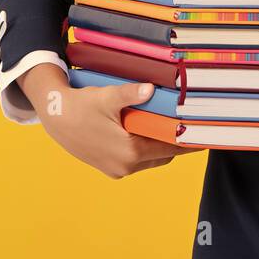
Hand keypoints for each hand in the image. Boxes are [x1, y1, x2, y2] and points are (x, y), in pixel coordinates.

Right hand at [20, 64, 203, 178]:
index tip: (204, 136)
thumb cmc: (81, 106)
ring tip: (169, 128)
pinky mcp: (109, 168)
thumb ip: (131, 94)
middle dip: (174, 143)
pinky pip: (136, 161)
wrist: (55, 117)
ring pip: (150, 159)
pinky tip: (146, 133)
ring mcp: (116, 170)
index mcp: (129, 152)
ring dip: (158, 146)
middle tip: (187, 127)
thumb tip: (150, 88)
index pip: (169, 148)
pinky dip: (145, 150)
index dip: (188, 141)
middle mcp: (125, 166)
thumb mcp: (107, 97)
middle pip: (162, 156)